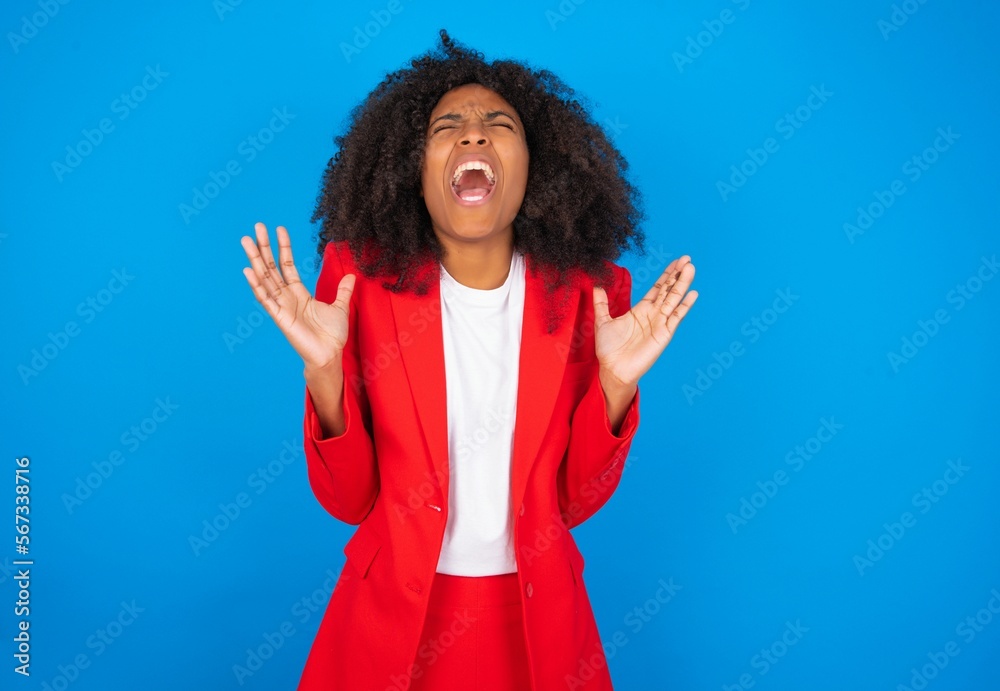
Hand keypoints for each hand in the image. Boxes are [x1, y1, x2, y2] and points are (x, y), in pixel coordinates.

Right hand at [240, 222, 354, 369]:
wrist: (330, 354)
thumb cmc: (332, 335)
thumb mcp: (340, 307)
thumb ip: (343, 291)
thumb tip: (350, 276)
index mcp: (299, 293)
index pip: (287, 265)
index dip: (284, 247)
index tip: (280, 229)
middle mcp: (287, 297)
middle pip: (271, 267)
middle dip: (264, 247)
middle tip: (257, 226)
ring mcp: (281, 306)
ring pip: (265, 278)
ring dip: (255, 259)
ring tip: (246, 241)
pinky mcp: (279, 318)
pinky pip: (265, 299)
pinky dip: (256, 285)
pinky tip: (248, 271)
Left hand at [593, 255, 697, 388]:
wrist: (613, 369)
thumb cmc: (609, 349)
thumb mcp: (602, 321)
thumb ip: (601, 303)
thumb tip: (596, 286)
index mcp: (641, 310)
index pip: (657, 288)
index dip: (666, 274)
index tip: (676, 261)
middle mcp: (653, 314)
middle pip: (669, 290)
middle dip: (678, 274)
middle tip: (687, 258)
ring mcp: (660, 323)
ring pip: (674, 299)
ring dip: (682, 284)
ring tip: (691, 268)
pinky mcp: (664, 334)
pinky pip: (676, 317)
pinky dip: (684, 306)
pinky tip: (692, 294)